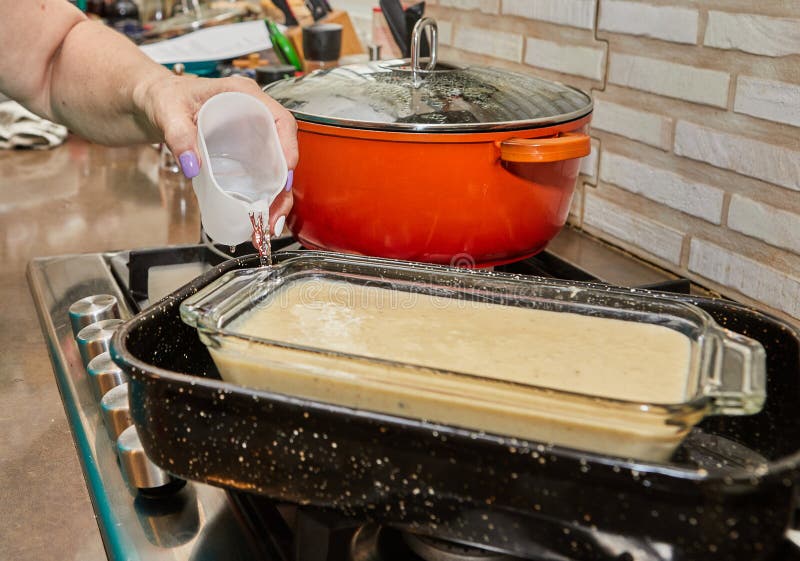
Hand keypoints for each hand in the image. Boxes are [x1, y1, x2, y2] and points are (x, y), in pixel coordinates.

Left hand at [135, 74, 297, 235]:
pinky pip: (260, 173)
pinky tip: (259, 214)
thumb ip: (178, 135)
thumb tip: (192, 166)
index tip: (285, 174)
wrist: (153, 104)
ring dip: (275, 196)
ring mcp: (250, 134)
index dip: (289, 148)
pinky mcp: (242, 151)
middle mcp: (253, 115)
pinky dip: (262, 196)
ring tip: (268, 222)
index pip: (281, 119)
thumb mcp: (168, 112)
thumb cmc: (164, 97)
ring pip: (275, 166)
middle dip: (283, 186)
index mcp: (244, 95)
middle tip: (274, 214)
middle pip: (283, 150)